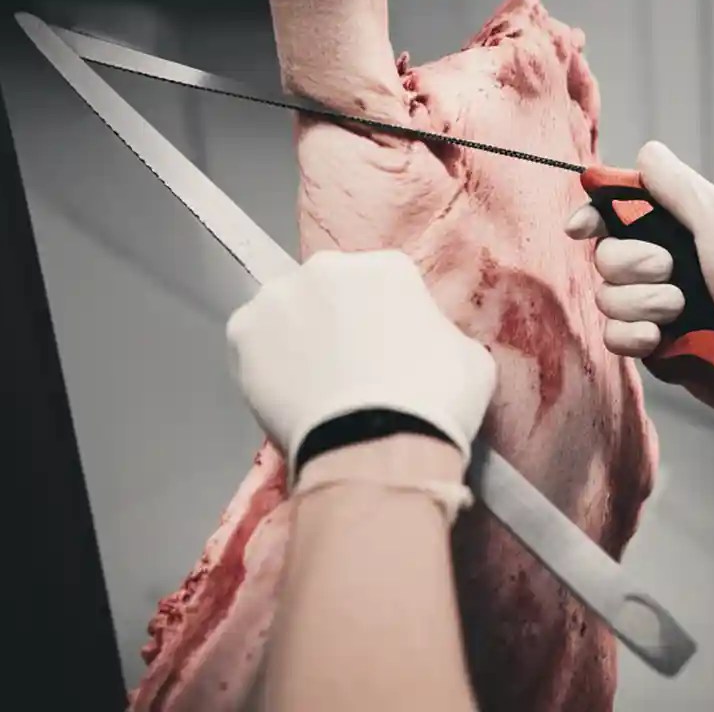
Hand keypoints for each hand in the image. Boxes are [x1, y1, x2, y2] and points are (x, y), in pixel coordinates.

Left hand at [227, 250, 496, 471]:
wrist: (378, 446)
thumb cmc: (436, 403)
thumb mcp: (470, 359)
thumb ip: (440, 336)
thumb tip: (425, 346)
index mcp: (387, 267)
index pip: (384, 286)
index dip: (386, 324)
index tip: (388, 356)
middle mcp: (328, 267)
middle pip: (331, 292)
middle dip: (339, 324)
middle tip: (350, 372)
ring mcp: (280, 296)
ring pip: (289, 314)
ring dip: (299, 340)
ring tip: (316, 389)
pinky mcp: (244, 332)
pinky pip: (255, 344)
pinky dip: (267, 365)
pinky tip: (289, 395)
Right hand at [566, 141, 713, 429]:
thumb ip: (681, 190)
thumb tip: (646, 152)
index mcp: (679, 228)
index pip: (618, 212)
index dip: (593, 215)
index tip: (581, 228)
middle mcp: (662, 264)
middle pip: (605, 253)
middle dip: (630, 263)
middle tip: (669, 269)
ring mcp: (654, 306)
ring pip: (606, 296)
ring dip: (640, 302)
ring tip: (680, 310)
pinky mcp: (651, 345)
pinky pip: (614, 336)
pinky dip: (633, 336)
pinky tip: (660, 338)